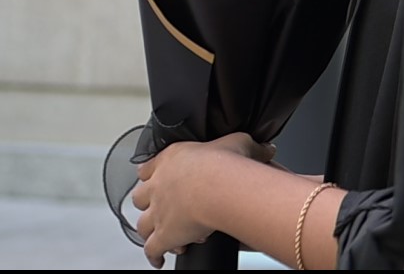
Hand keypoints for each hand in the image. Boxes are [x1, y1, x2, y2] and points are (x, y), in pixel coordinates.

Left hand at [133, 133, 277, 268]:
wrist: (220, 188)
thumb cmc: (226, 165)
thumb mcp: (239, 145)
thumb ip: (249, 146)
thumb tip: (264, 149)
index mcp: (171, 159)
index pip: (149, 166)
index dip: (151, 173)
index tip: (153, 177)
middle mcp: (159, 185)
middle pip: (140, 197)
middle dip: (147, 203)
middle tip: (159, 207)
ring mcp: (158, 211)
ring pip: (142, 225)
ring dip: (149, 230)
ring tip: (159, 234)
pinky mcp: (163, 235)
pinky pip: (152, 249)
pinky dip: (154, 255)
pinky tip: (159, 259)